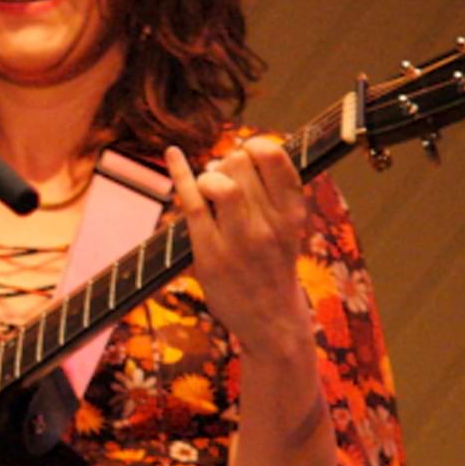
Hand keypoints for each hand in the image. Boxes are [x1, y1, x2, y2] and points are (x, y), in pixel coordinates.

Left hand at [163, 137, 312, 354]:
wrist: (272, 320)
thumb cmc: (273, 266)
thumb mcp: (287, 229)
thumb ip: (270, 194)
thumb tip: (232, 152)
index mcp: (292, 214)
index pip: (275, 159)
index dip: (256, 145)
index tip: (247, 151)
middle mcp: (269, 225)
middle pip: (241, 167)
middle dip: (227, 161)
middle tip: (222, 176)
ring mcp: (239, 241)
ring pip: (220, 185)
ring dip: (208, 174)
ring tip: (209, 185)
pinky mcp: (210, 255)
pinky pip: (192, 205)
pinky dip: (180, 175)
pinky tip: (173, 154)